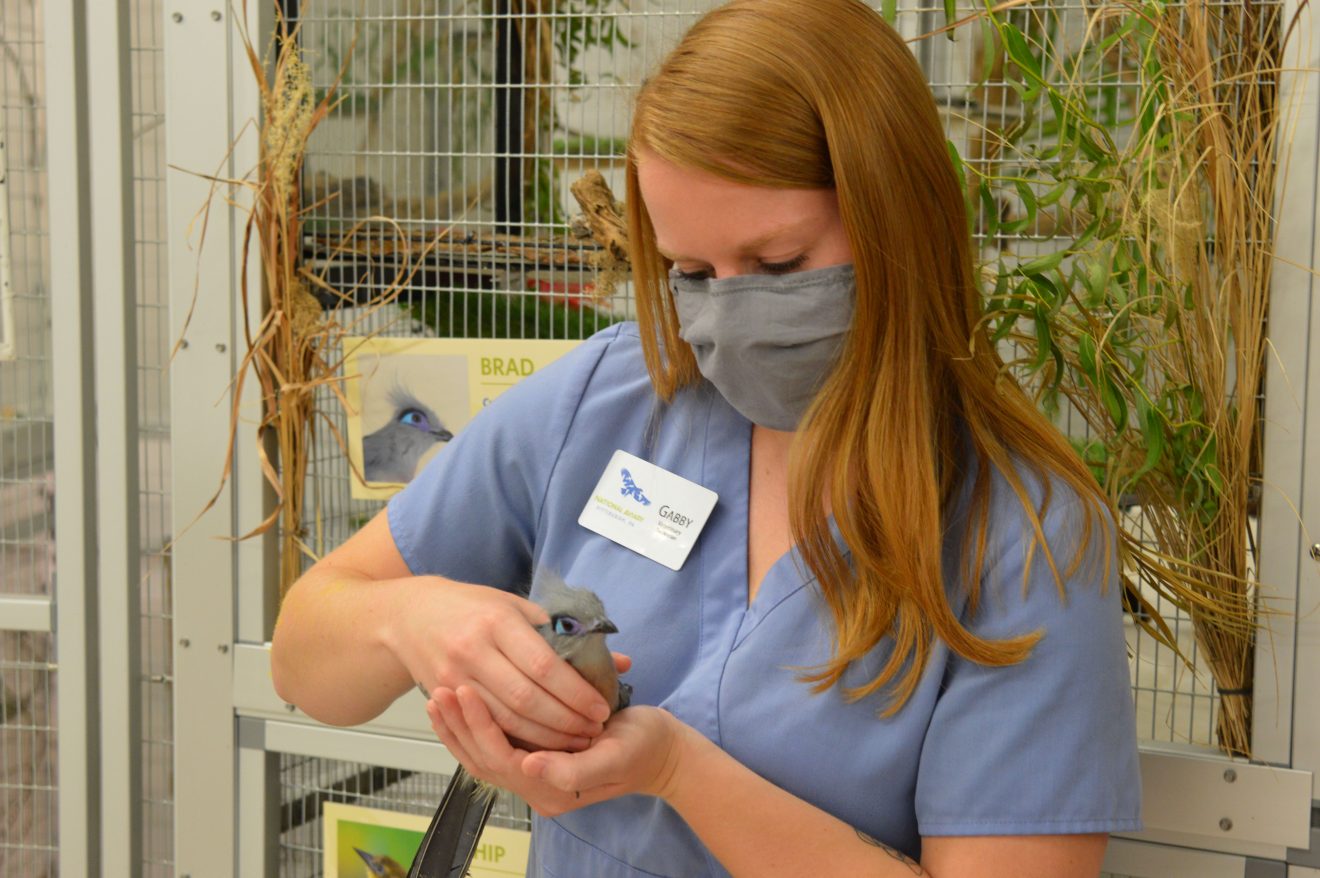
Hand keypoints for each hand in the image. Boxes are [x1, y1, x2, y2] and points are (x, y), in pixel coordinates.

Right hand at [386, 577, 610, 750]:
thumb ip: (565, 635)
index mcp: (497, 621)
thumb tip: (618, 662)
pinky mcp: (443, 695)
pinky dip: (517, 739)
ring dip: (545, 738)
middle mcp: (473, 649)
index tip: (600, 707)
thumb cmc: (472, 607)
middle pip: (526, 699)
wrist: (410, 615)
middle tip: (593, 730)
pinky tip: (541, 745)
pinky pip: (486, 725)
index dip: (575, 692)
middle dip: (565, 721)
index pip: (544, 665)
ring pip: (506, 720)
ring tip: (575, 742)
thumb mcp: (517, 607)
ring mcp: (454, 676)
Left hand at [426, 678, 683, 817]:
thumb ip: (575, 769)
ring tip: (439, 695)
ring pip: (483, 756)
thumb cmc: (645, 747)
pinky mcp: (538, 759)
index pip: (500, 759)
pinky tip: (463, 704)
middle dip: (459, 726)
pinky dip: (474, 727)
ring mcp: (537, 776)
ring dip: (459, 727)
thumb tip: (529, 765)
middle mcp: (539, 788)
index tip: (463, 690)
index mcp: (554, 789)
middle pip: (483, 760)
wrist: (665, 753)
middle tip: (439, 689)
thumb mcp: (618, 756)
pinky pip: (495, 747)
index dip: (478, 726)